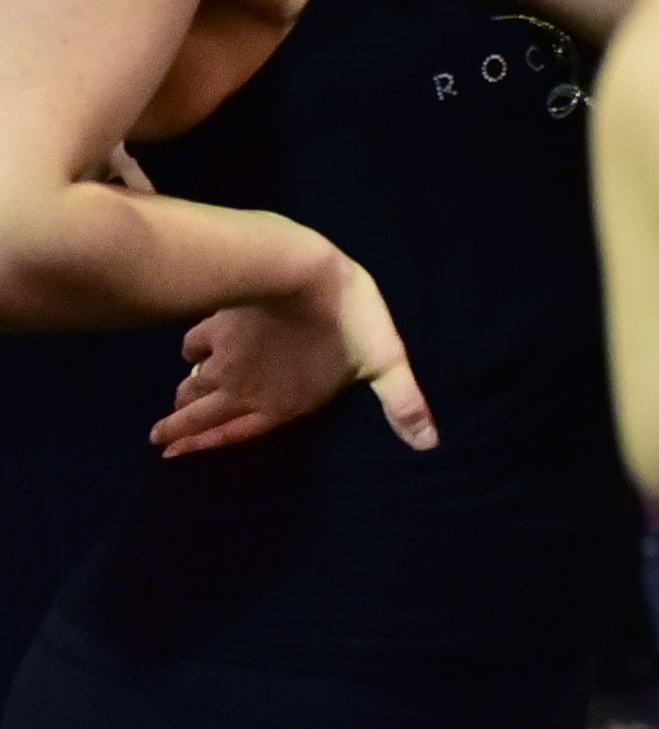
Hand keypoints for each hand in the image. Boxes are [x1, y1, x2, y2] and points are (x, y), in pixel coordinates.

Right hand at [155, 235, 436, 455]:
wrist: (302, 273)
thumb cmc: (349, 323)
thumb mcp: (386, 365)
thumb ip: (402, 405)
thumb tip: (430, 444)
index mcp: (278, 404)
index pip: (233, 435)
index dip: (204, 447)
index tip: (173, 456)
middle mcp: (242, 386)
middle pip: (201, 414)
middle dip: (179, 429)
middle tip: (158, 439)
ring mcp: (225, 356)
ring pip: (193, 383)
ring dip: (182, 398)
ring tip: (170, 408)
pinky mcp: (218, 325)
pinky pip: (193, 345)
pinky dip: (189, 353)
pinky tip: (189, 353)